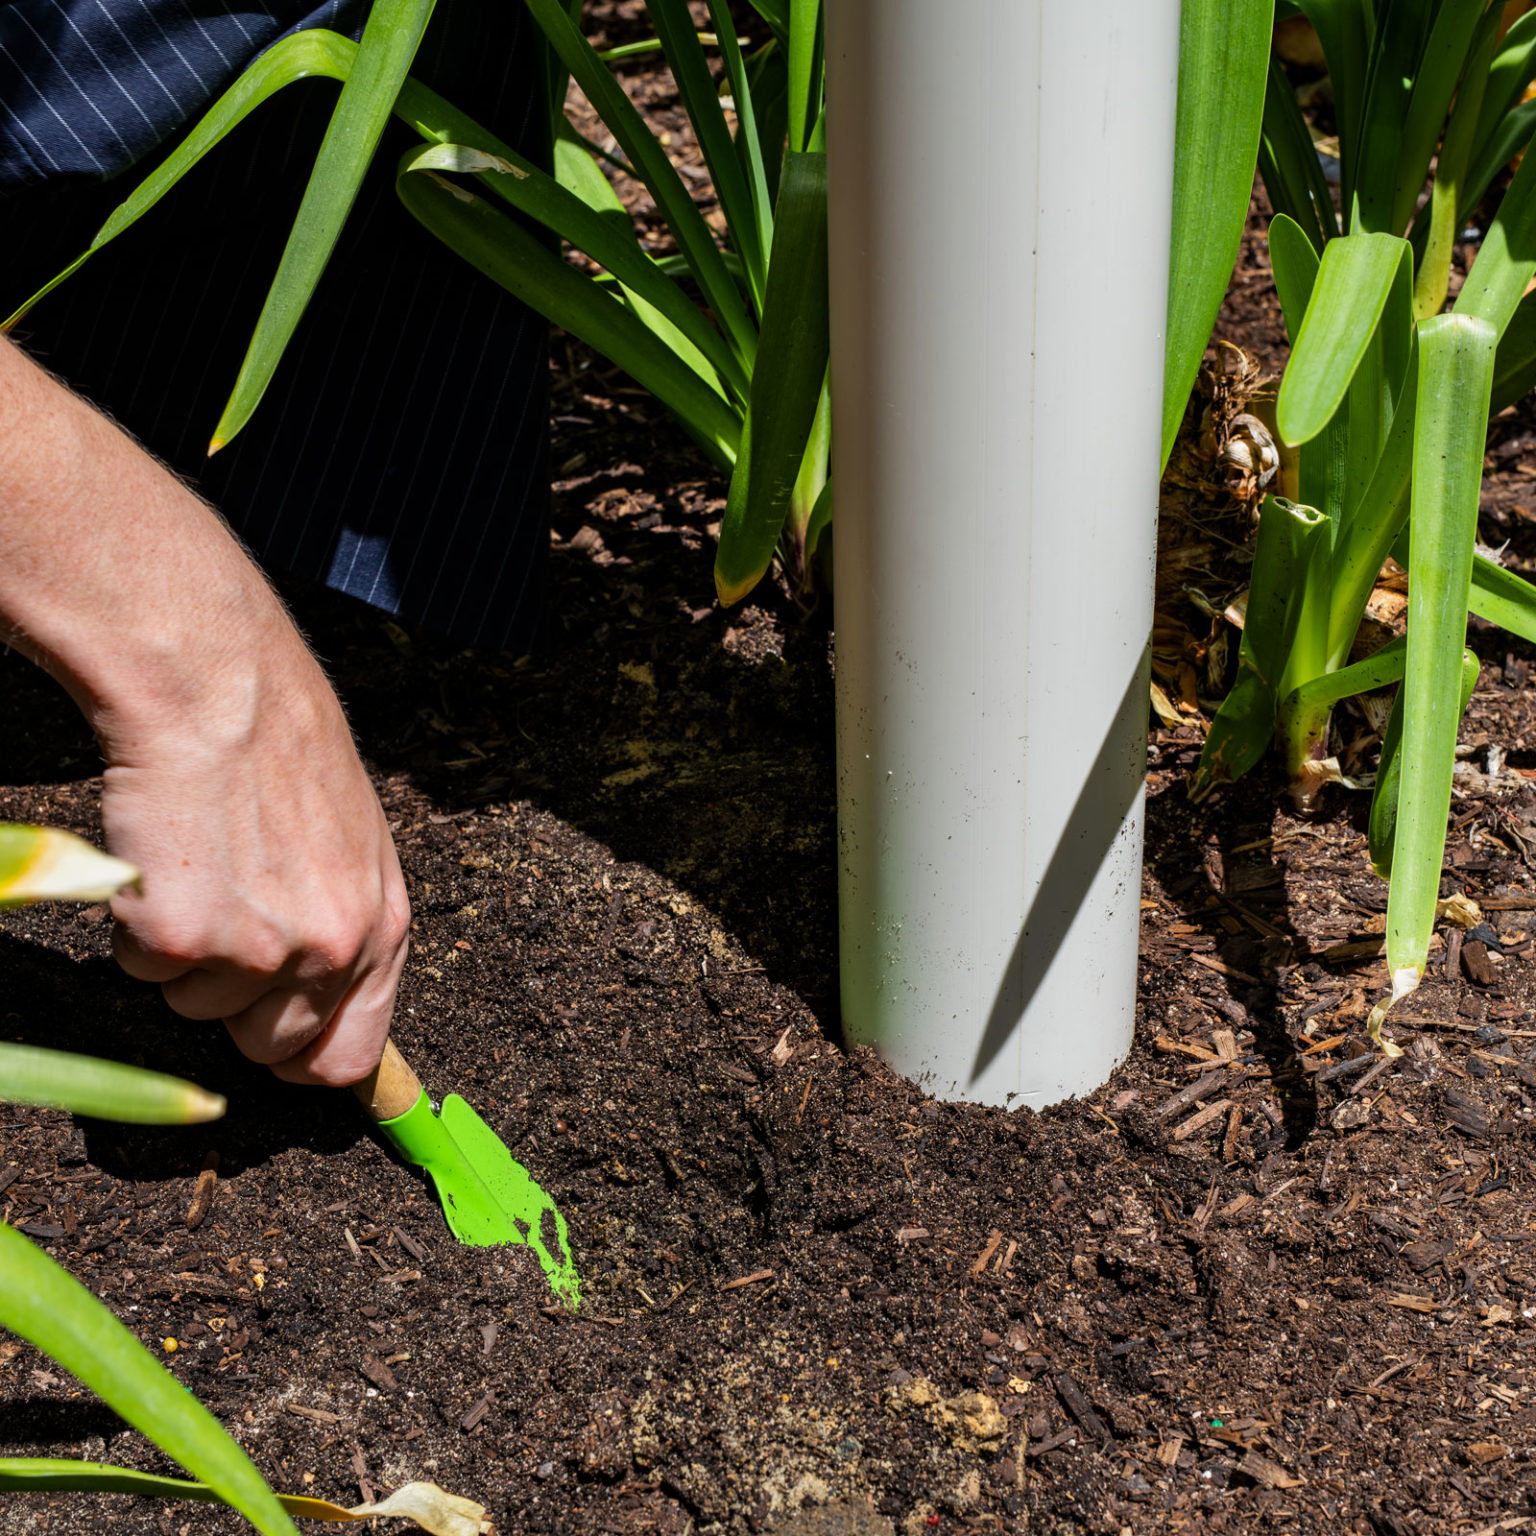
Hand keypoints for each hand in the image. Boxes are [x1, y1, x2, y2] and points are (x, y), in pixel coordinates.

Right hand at [101, 634, 411, 1086]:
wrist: (218, 687)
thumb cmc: (284, 748)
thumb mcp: (359, 843)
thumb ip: (352, 928)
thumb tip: (335, 1012)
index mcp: (382, 927)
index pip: (350, 1059)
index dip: (304, 1060)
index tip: (276, 1045)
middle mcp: (330, 949)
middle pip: (266, 1047)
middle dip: (236, 1000)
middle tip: (229, 908)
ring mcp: (255, 950)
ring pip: (193, 1008)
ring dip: (185, 952)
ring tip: (203, 860)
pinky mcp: (179, 937)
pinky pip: (140, 969)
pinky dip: (136, 923)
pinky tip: (164, 853)